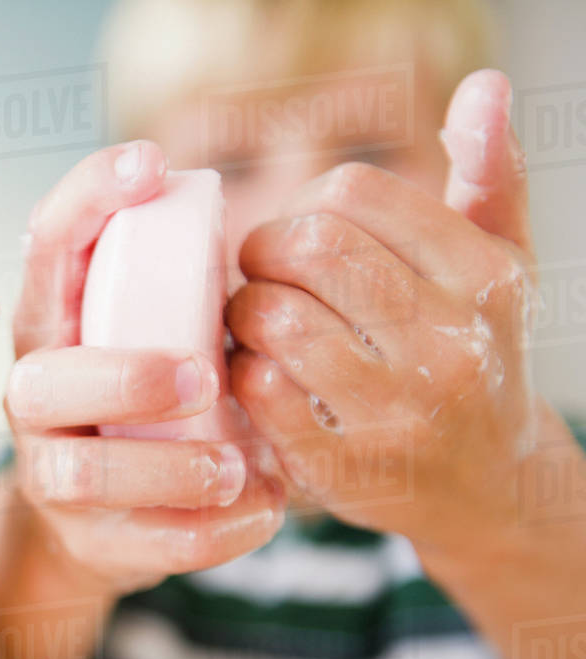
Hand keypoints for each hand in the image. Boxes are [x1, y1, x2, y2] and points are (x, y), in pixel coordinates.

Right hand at [6, 141, 285, 595]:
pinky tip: (262, 513)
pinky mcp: (87, 541)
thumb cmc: (149, 405)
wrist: (108, 523)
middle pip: (45, 380)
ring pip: (85, 473)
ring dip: (171, 468)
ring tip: (239, 467)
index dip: (86, 197)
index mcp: (54, 325)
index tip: (153, 161)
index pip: (48, 244)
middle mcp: (34, 396)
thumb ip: (181, 292)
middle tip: (206, 376)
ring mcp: (51, 474)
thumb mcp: (153, 335)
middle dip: (126, 376)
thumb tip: (273, 237)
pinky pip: (142, 545)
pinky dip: (210, 533)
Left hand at [228, 70, 543, 556]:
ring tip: (255, 319)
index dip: (304, 202)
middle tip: (261, 271)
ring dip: (243, 311)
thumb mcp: (502, 267)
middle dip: (262, 250)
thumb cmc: (479, 355)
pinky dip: (241, 370)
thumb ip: (488, 178)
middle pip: (309, 248)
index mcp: (484, 278)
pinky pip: (258, 390)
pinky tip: (256, 370)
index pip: (354, 193)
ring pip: (275, 317)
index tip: (302, 231)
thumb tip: (482, 87)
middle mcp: (449, 344)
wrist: (487, 485)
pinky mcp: (343, 465)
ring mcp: (395, 411)